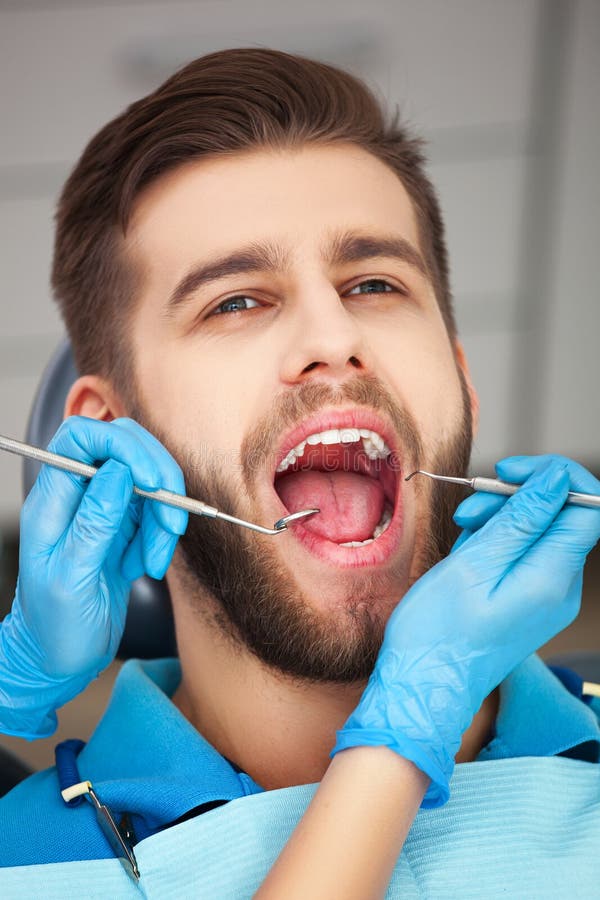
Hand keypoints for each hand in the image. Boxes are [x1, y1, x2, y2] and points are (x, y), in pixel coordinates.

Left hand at [0, 416, 187, 737]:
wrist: (59, 660)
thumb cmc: (54, 627)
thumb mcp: (70, 579)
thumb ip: (93, 523)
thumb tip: (118, 472)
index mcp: (53, 501)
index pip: (82, 437)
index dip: (122, 445)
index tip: (152, 479)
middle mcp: (78, 496)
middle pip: (124, 449)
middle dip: (158, 480)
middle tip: (171, 522)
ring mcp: (102, 510)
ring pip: (147, 482)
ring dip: (164, 518)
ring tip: (153, 562)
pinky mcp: (123, 528)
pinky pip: (154, 512)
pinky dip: (162, 536)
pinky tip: (146, 566)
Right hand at [332, 455, 599, 806]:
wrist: (424, 686)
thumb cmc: (439, 632)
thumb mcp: (474, 564)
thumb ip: (521, 519)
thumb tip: (558, 481)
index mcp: (553, 577)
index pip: (588, 507)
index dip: (555, 478)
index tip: (510, 472)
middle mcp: (560, 587)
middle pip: (558, 516)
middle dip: (515, 499)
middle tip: (470, 509)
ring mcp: (545, 596)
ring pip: (535, 533)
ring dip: (499, 520)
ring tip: (461, 534)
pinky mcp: (527, 601)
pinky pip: (521, 555)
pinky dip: (493, 543)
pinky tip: (465, 554)